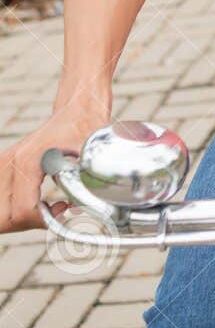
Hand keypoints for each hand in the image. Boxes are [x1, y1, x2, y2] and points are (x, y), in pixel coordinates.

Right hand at [0, 101, 108, 232]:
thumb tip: (78, 209)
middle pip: (5, 215)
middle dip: (29, 223)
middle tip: (55, 214)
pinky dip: (15, 207)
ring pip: (0, 210)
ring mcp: (6, 162)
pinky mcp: (8, 164)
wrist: (79, 104)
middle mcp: (11, 162)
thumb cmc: (86, 124)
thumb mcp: (91, 153)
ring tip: (48, 209)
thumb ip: (86, 181)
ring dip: (20, 218)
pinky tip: (40, 202)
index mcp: (28, 161)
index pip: (22, 210)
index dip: (44, 221)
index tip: (63, 212)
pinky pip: (1, 196)